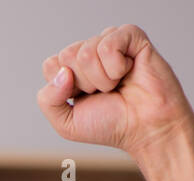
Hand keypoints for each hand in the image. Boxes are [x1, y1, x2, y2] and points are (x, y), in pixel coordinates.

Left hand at [36, 25, 193, 159]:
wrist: (146, 129)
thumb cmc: (111, 125)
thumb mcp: (66, 123)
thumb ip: (47, 100)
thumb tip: (62, 72)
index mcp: (73, 70)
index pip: (51, 65)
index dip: (65, 87)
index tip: (84, 99)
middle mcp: (90, 53)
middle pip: (67, 56)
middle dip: (83, 83)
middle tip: (105, 93)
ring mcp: (111, 43)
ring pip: (86, 51)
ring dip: (102, 79)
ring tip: (118, 85)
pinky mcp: (132, 37)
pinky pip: (109, 44)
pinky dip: (116, 66)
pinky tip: (128, 73)